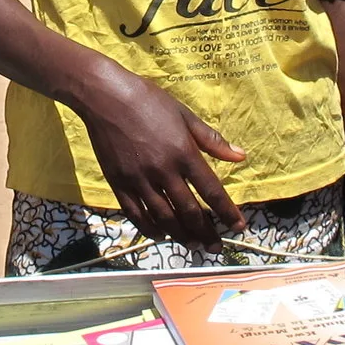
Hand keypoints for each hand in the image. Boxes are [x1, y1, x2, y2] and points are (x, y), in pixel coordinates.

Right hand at [69, 61, 247, 248]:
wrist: (104, 96)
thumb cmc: (148, 100)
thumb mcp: (185, 115)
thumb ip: (212, 140)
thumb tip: (240, 156)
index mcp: (184, 153)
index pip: (211, 191)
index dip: (227, 212)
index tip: (238, 226)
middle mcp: (163, 171)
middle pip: (189, 212)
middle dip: (205, 233)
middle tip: (215, 248)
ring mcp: (139, 180)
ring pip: (163, 218)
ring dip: (181, 236)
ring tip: (193, 246)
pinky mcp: (118, 183)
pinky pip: (136, 214)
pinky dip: (149, 229)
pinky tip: (160, 235)